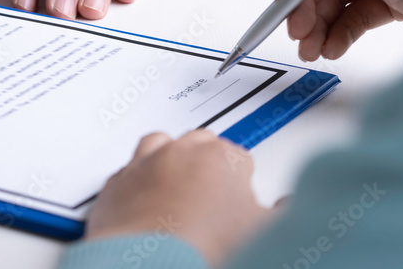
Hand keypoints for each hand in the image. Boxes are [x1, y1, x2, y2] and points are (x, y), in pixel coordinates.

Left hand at [86, 131, 270, 266]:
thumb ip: (281, 213)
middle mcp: (180, 151)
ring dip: (169, 163)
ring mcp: (143, 164)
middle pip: (200, 146)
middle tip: (211, 200)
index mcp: (222, 157)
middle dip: (207, 167)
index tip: (239, 203)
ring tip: (177, 195)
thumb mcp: (263, 233)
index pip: (240, 159)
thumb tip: (287, 207)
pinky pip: (128, 174)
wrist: (151, 265)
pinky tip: (145, 207)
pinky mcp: (115, 185)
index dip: (242, 184)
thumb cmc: (204, 247)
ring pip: (159, 148)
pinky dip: (137, 184)